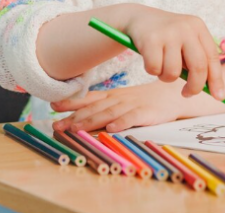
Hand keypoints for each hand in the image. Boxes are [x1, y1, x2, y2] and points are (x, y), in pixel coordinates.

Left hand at [50, 81, 184, 132]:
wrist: (171, 95)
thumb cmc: (142, 101)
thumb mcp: (120, 100)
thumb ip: (101, 107)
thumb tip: (77, 118)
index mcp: (111, 96)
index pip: (87, 98)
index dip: (70, 102)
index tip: (53, 105)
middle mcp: (118, 99)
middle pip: (93, 108)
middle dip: (74, 117)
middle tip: (58, 125)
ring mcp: (131, 105)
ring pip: (108, 113)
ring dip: (91, 121)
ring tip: (76, 128)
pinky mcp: (146, 113)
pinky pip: (132, 118)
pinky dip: (121, 123)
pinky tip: (111, 129)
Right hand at [124, 5, 224, 99]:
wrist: (138, 18)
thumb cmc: (166, 36)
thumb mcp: (184, 41)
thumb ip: (197, 61)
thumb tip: (214, 92)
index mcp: (198, 26)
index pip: (212, 57)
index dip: (216, 79)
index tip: (218, 97)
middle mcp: (185, 27)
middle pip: (198, 67)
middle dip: (194, 86)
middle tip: (187, 94)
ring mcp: (167, 33)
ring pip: (173, 72)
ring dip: (166, 77)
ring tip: (161, 66)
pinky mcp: (150, 39)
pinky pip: (155, 69)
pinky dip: (151, 70)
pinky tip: (148, 58)